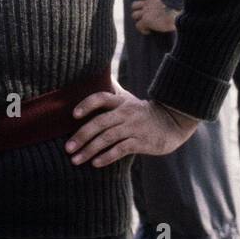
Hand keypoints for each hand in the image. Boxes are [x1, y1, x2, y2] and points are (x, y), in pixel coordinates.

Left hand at [64, 87, 199, 166]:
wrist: (172, 123)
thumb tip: (97, 75)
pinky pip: (121, 149)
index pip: (101, 98)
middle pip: (100, 122)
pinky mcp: (141, 142)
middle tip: (68, 148)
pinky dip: (107, 157)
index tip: (73, 115)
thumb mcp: (128, 99)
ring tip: (75, 159)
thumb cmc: (143, 112)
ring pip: (107, 138)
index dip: (86, 105)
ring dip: (90, 150)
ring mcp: (133, 128)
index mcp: (121, 102)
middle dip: (81, 135)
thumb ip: (112, 92)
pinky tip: (95, 163)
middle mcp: (126, 113)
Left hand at [131, 0, 177, 34]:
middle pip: (134, 5)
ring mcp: (145, 12)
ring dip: (139, 19)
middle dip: (138, 10)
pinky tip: (148, 31)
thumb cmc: (178, 6)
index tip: (148, 1)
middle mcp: (147, 3)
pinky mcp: (146, 20)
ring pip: (134, 15)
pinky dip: (142, 29)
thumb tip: (176, 1)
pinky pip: (138, 26)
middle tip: (147, 16)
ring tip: (146, 23)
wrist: (176, 11)